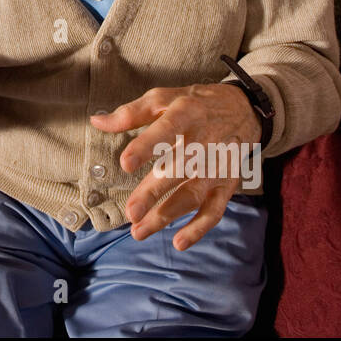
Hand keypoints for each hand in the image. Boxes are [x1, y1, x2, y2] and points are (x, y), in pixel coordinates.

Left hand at [90, 83, 261, 250]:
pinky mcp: (227, 183)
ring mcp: (217, 166)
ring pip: (193, 194)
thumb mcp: (164, 98)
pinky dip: (200, 228)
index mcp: (187, 114)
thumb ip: (131, 113)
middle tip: (131, 212)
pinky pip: (215, 209)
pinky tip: (179, 242)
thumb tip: (97, 122)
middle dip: (154, 192)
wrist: (244, 109)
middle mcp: (205, 141)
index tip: (125, 164)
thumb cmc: (194, 103)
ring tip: (139, 231)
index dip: (146, 146)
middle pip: (178, 169)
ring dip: (167, 215)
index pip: (166, 130)